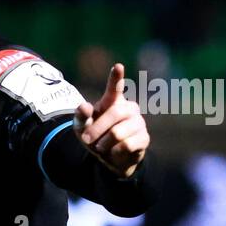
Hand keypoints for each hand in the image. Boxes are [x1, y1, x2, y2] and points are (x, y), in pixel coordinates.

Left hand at [74, 62, 149, 177]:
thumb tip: (84, 106)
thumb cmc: (95, 136)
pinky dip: (114, 152)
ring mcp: (139, 122)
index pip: (115, 87)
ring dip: (103, 144)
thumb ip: (81, 117)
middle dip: (96, 129)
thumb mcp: (82, 128)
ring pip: (118, 133)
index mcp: (113, 101)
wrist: (108, 158)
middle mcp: (129, 108)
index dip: (116, 78)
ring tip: (102, 145)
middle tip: (86, 140)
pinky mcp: (144, 138)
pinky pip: (125, 145)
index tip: (118, 67)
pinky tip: (115, 151)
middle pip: (114, 114)